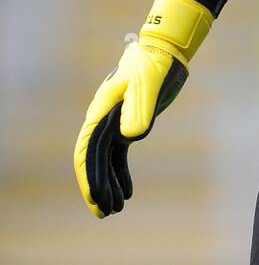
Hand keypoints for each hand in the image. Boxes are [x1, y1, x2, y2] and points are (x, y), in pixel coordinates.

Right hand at [73, 0, 211, 217]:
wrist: (163, 51)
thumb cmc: (154, 65)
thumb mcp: (148, 85)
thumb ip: (139, 110)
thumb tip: (131, 137)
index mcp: (101, 111)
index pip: (89, 150)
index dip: (90, 176)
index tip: (96, 198)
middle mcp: (103, 119)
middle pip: (93, 160)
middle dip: (96, 187)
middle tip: (104, 213)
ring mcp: (114, 122)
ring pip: (106, 160)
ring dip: (108, 184)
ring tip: (115, 210)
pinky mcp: (128, 124)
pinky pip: (119, 154)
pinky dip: (121, 173)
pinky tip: (128, 192)